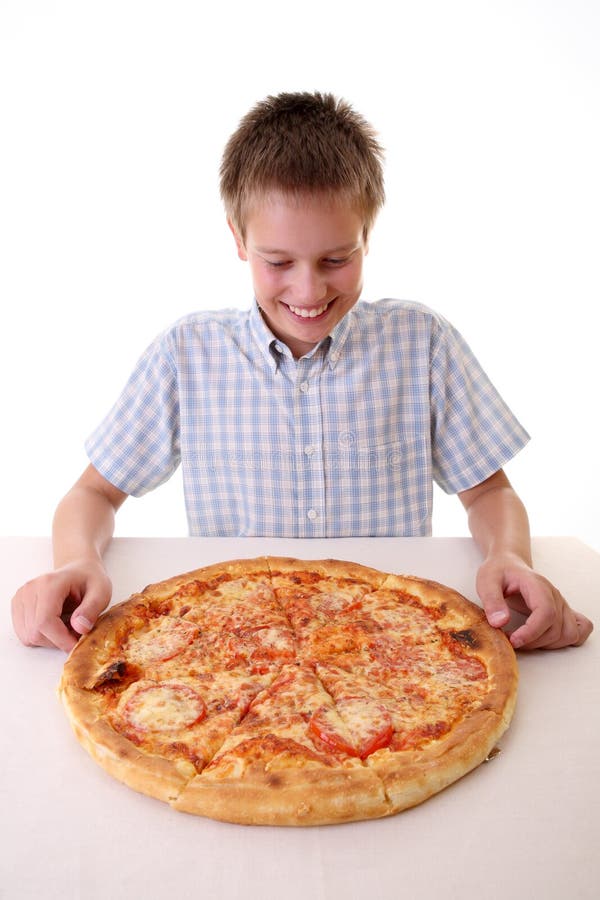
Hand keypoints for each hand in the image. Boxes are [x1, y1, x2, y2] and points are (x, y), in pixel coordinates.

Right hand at [11, 559, 111, 651]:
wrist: (78, 569)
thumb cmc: (90, 579)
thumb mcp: (101, 592)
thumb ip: (92, 609)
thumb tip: (80, 628)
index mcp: (49, 584)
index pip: (45, 622)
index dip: (61, 640)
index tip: (77, 646)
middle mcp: (30, 589)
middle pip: (35, 632)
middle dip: (57, 640)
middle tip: (76, 632)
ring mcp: (20, 597)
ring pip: (28, 636)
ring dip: (49, 640)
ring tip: (66, 626)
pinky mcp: (17, 605)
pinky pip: (24, 634)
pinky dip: (41, 636)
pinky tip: (55, 625)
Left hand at [476, 553, 592, 650]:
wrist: (509, 564)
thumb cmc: (499, 571)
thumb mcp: (487, 581)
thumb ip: (492, 601)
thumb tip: (499, 623)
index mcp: (537, 585)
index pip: (546, 613)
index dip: (532, 632)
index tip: (513, 641)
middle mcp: (554, 595)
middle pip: (556, 628)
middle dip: (533, 642)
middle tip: (511, 640)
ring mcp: (562, 604)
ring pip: (568, 634)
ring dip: (547, 644)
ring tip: (525, 640)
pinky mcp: (563, 612)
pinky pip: (579, 630)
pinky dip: (565, 641)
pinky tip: (545, 640)